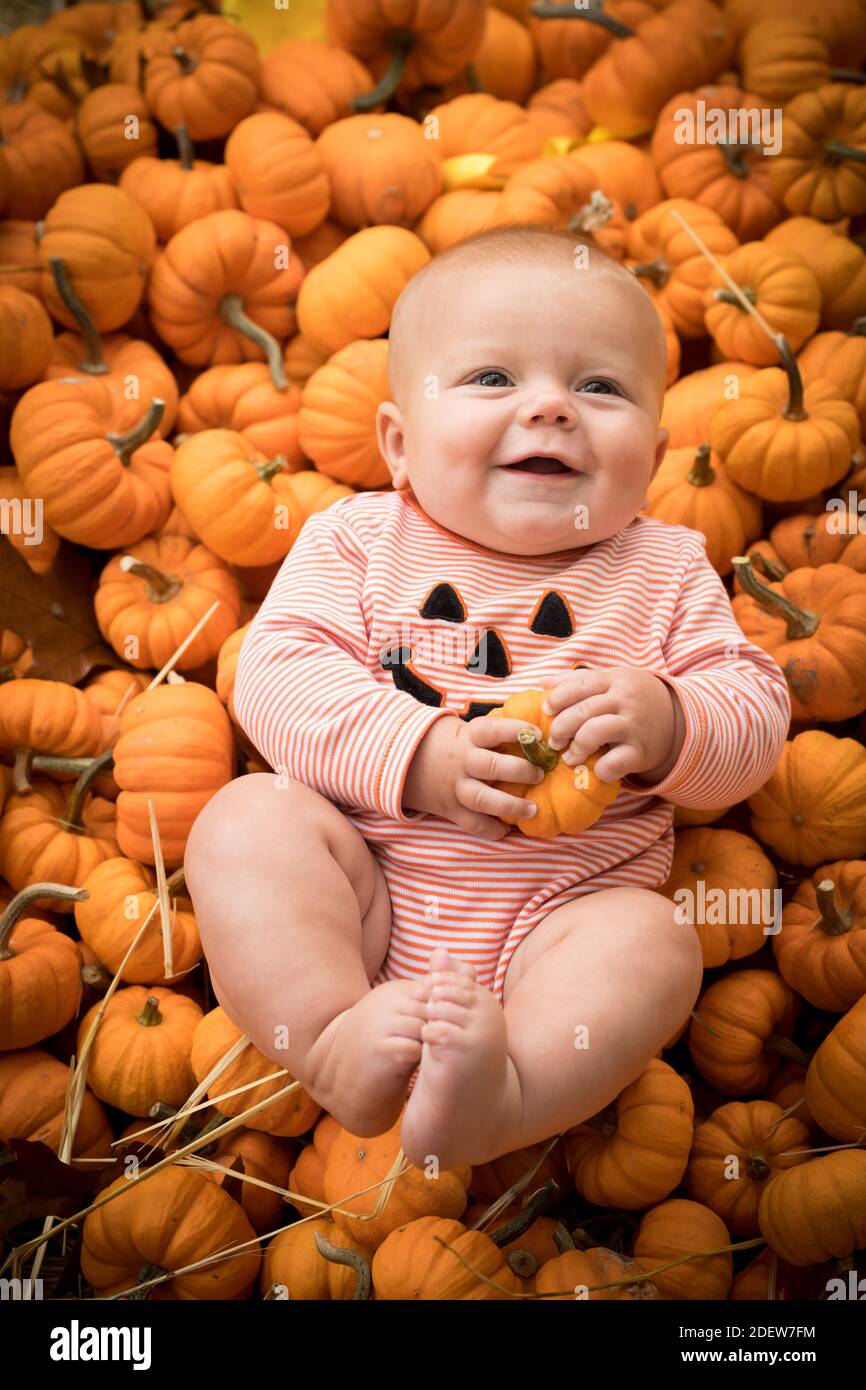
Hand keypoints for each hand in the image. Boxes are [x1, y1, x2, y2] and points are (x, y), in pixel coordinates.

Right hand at [401, 713, 548, 839]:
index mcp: (467, 737)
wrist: (404, 762)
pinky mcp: (450, 809)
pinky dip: (491, 830)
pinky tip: (506, 830)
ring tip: (532, 809)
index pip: (493, 730)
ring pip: (482, 799)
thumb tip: (532, 734)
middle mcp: (462, 762)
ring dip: (510, 805)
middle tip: (539, 774)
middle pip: (492, 767)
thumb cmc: (445, 742)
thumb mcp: (462, 728)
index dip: (515, 731)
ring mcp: (456, 787)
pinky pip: (472, 823)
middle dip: (519, 771)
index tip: (536, 735)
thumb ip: (491, 732)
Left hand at [536, 667, 684, 783]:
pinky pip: (615, 762)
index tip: (547, 710)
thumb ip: (577, 680)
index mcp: (614, 680)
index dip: (559, 697)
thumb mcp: (612, 681)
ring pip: (595, 731)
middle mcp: (625, 700)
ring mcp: (634, 725)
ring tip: (569, 757)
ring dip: (576, 747)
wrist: (678, 720)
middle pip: (584, 710)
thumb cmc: (633, 699)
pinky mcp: (641, 752)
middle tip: (554, 741)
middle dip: (561, 727)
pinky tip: (596, 769)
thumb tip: (543, 682)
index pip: (581, 683)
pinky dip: (601, 769)